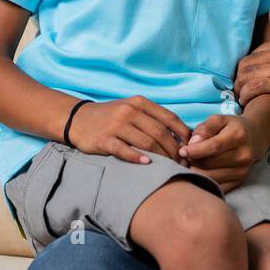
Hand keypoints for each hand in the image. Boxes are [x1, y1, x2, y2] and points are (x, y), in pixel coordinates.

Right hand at [68, 96, 190, 164]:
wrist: (78, 119)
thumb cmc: (112, 117)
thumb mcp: (132, 109)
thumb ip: (153, 118)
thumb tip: (181, 136)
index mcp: (140, 103)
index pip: (169, 118)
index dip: (183, 134)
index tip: (190, 148)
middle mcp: (129, 111)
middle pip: (160, 132)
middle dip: (174, 149)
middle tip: (182, 163)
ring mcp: (116, 125)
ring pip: (146, 142)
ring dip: (161, 157)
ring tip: (170, 167)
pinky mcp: (104, 139)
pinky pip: (124, 150)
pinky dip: (137, 158)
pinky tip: (147, 164)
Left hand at [178, 114, 261, 192]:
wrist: (255, 138)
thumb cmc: (232, 127)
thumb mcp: (219, 119)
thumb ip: (204, 128)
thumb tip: (192, 143)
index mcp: (238, 136)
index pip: (213, 147)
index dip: (195, 150)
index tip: (182, 151)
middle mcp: (243, 155)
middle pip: (210, 163)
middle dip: (192, 160)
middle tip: (185, 156)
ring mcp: (242, 171)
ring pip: (210, 177)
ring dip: (196, 171)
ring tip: (192, 162)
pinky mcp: (239, 181)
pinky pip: (216, 186)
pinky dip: (204, 180)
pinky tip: (200, 171)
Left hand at [234, 7, 269, 133]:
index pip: (254, 52)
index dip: (249, 68)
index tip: (248, 79)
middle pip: (247, 63)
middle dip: (240, 78)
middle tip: (240, 90)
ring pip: (247, 75)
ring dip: (240, 88)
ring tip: (242, 97)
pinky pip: (254, 88)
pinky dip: (246, 95)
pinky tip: (247, 102)